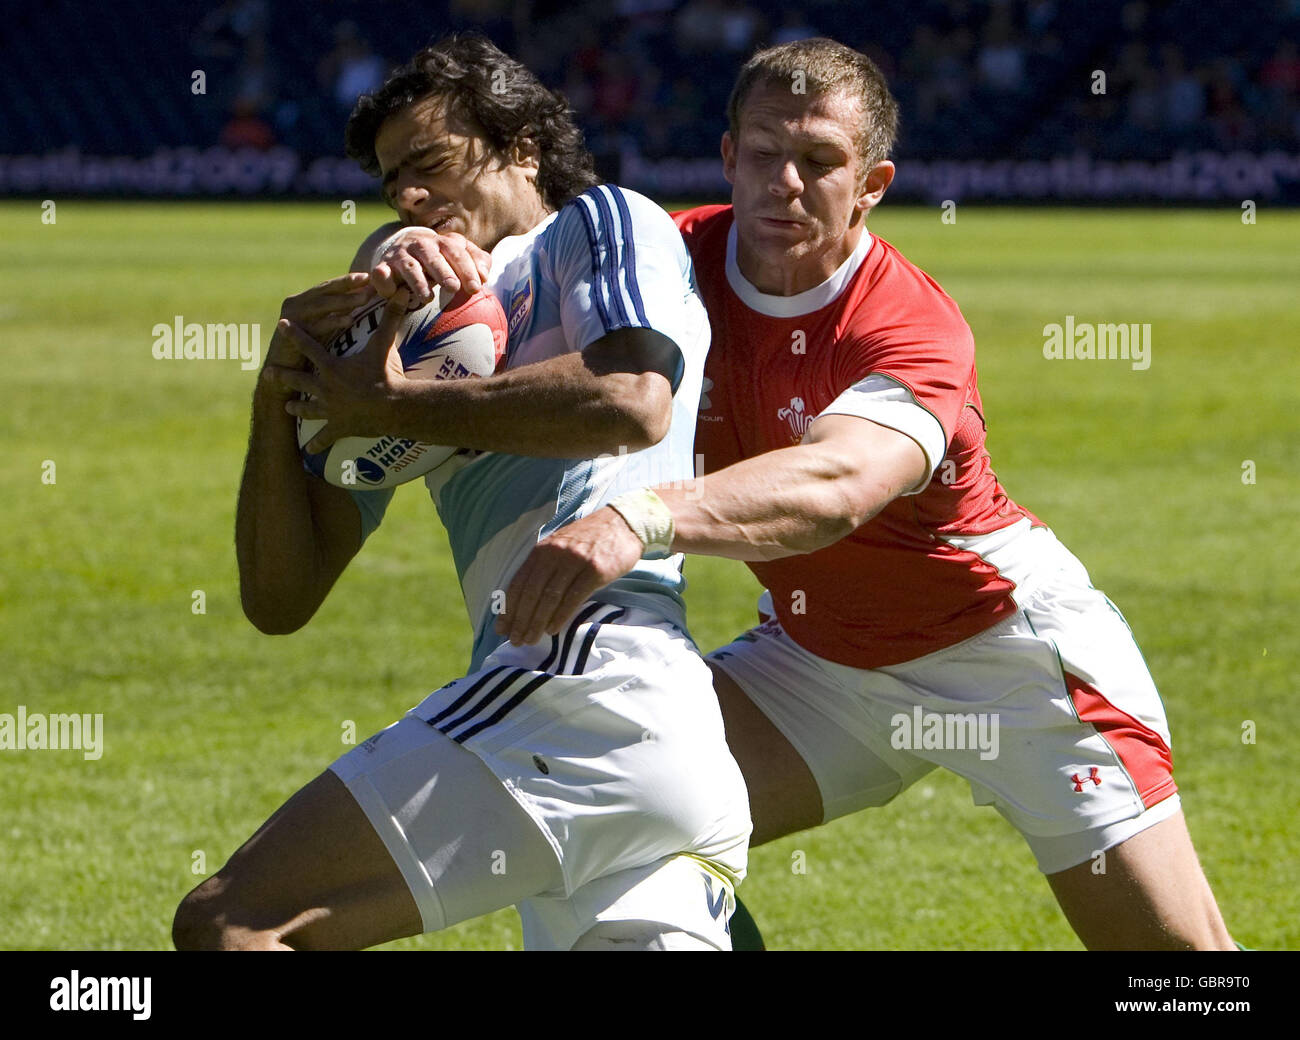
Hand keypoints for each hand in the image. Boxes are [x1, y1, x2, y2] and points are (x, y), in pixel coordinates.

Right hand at [258, 273, 375, 400]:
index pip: (329, 286)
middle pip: (325, 290)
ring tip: (365, 298)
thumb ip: (337, 313)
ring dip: (344, 301)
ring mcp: (292, 318)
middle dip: (348, 284)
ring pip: (322, 305)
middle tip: (369, 279)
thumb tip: (364, 300)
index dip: (349, 280)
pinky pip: (317, 326)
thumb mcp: (324, 328)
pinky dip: (333, 322)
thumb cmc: (308, 351)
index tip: (370, 275)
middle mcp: (295, 304)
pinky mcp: (292, 334)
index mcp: (304, 300)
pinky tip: (350, 319)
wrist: (284, 374)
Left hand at [271, 295, 409, 451]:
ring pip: (307, 409)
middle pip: (298, 380)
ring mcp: (330, 410)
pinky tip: (307, 451)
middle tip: (268, 372)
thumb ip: (390, 318)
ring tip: (288, 407)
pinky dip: (317, 444)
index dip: (294, 334)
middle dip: (282, 375)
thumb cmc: (386, 375)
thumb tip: (400, 293)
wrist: (392, 408)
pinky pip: (325, 437)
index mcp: (332, 367)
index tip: (280, 325)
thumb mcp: (384, 345)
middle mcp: (325, 389)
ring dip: (297, 408)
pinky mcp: (340, 428)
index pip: (309, 346)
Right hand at [370, 228, 490, 302]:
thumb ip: (475, 260)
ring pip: (410, 266)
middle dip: (443, 271)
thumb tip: (485, 275)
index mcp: (442, 242)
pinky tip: (390, 292)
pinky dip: (384, 281)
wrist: (400, 245)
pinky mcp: (383, 266)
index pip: (457, 252)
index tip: (476, 287)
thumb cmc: (437, 256)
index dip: (467, 269)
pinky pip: (382, 273)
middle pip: (433, 256)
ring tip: (427, 298)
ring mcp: (401, 255)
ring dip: (418, 281)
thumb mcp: (457, 254)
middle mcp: (421, 245)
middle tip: (453, 287)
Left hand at [495, 507, 644, 645]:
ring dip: (537, 622)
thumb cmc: (590, 540)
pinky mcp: (595, 570)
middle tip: (515, 640)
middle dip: (520, 620)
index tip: (501, 628)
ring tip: (530, 639)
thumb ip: (544, 567)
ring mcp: (575, 561)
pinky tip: (552, 630)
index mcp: (542, 550)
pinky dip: (560, 616)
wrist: (623, 523)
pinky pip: (573, 597)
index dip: (508, 607)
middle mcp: (555, 554)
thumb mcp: (560, 546)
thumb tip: (526, 599)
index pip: (519, 582)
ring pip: (549, 597)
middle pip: (531, 592)